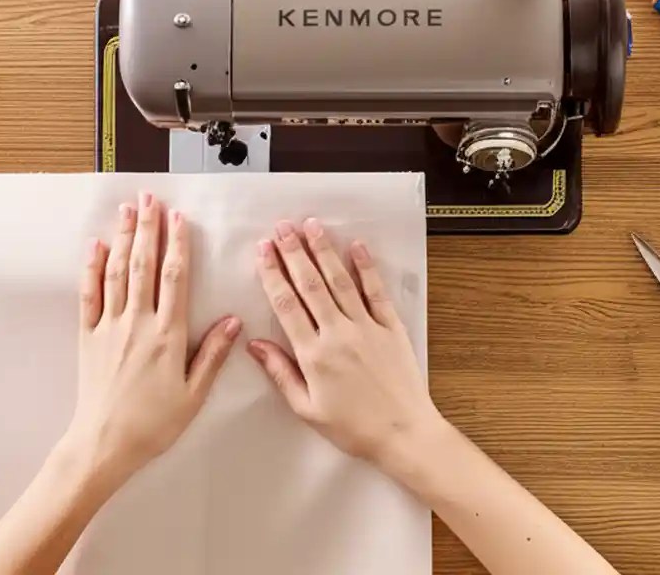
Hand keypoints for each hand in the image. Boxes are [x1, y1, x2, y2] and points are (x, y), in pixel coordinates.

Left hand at [67, 191, 240, 476]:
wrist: (105, 443)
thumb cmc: (153, 424)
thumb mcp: (194, 394)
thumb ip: (212, 354)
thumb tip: (232, 321)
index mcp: (167, 335)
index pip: (174, 278)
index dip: (177, 244)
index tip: (180, 218)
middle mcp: (137, 323)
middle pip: (144, 265)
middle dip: (148, 228)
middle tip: (150, 198)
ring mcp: (110, 327)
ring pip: (116, 272)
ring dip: (123, 238)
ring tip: (127, 210)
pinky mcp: (88, 337)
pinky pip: (89, 295)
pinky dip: (92, 268)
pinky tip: (96, 246)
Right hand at [248, 218, 441, 468]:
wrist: (404, 434)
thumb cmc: (353, 428)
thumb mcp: (307, 408)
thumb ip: (281, 372)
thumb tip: (255, 344)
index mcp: (313, 355)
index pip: (286, 305)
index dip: (272, 274)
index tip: (263, 250)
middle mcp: (338, 334)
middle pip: (310, 284)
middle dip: (294, 252)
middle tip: (281, 227)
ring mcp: (367, 328)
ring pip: (340, 281)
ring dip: (324, 251)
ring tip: (310, 226)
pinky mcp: (391, 328)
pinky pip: (376, 292)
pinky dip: (366, 268)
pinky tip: (356, 246)